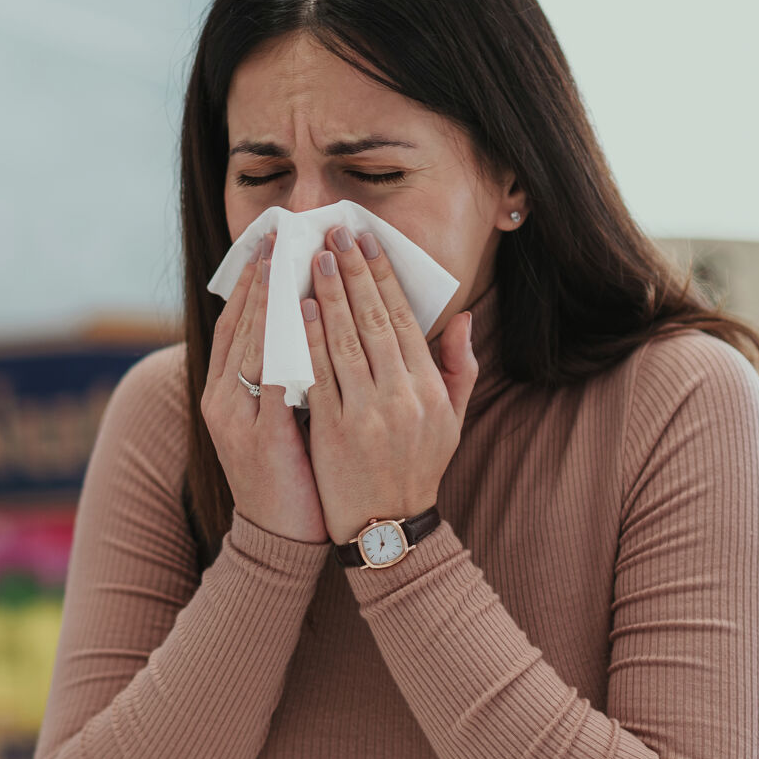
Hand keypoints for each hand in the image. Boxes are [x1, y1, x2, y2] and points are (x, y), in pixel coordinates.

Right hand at [203, 236, 328, 544]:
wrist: (282, 537)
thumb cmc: (291, 474)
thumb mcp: (281, 418)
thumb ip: (287, 372)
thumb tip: (309, 326)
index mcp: (225, 391)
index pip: (238, 324)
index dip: (255, 282)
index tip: (273, 243)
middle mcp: (222, 398)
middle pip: (242, 325)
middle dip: (263, 277)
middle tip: (280, 233)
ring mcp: (237, 418)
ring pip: (254, 344)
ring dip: (275, 299)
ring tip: (293, 259)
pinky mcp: (260, 437)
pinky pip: (275, 380)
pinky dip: (289, 345)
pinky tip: (306, 315)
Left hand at [300, 225, 476, 544]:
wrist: (386, 525)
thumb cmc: (417, 467)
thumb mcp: (451, 419)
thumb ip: (459, 366)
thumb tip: (461, 316)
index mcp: (429, 387)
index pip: (402, 317)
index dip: (382, 275)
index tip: (367, 240)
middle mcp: (401, 395)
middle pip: (372, 319)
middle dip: (353, 271)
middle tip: (334, 232)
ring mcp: (366, 413)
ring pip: (343, 340)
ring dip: (327, 294)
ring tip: (313, 258)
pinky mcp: (334, 430)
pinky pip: (319, 375)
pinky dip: (308, 339)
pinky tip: (297, 310)